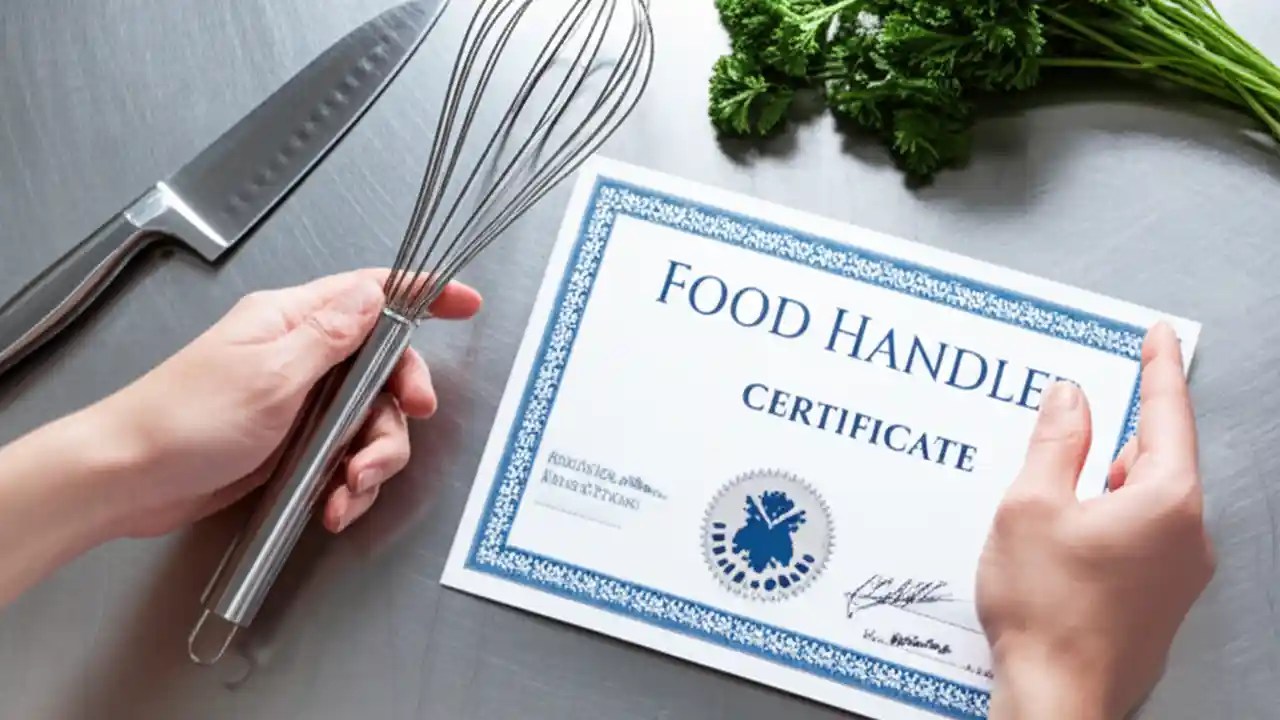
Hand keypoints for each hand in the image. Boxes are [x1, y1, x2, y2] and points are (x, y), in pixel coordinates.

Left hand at [94, 269, 481, 538]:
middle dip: (400, 404)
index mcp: (293, 321)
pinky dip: (349, 484)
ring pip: (370, 422)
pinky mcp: (293, 445)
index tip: (467, 304)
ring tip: (350, 487)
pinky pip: (344, 457)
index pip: (371, 292)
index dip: (423, 295)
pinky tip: (333, 506)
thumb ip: (331, 334)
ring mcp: (300, 403)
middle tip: (407, 421)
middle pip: (384, 369)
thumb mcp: (271, 372)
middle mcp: (302, 356)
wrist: (129, 479)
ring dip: (373, 458)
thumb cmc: (186, 419)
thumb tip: (374, 292)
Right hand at [976, 322, 1214, 718]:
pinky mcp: (1159, 601)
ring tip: (1046, 504)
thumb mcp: (1031, 505)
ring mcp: (1179, 573)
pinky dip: (1104, 524)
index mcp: (1166, 501)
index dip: (1157, 368)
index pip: (1167, 414)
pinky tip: (1061, 542)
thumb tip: (1072, 398)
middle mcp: (1188, 535)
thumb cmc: (1045, 610)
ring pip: (1143, 501)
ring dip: (1101, 488)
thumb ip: (1057, 442)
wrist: (1057, 699)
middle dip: (1111, 441)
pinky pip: (1139, 538)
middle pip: (1154, 459)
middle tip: (1066, 429)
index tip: (1159, 336)